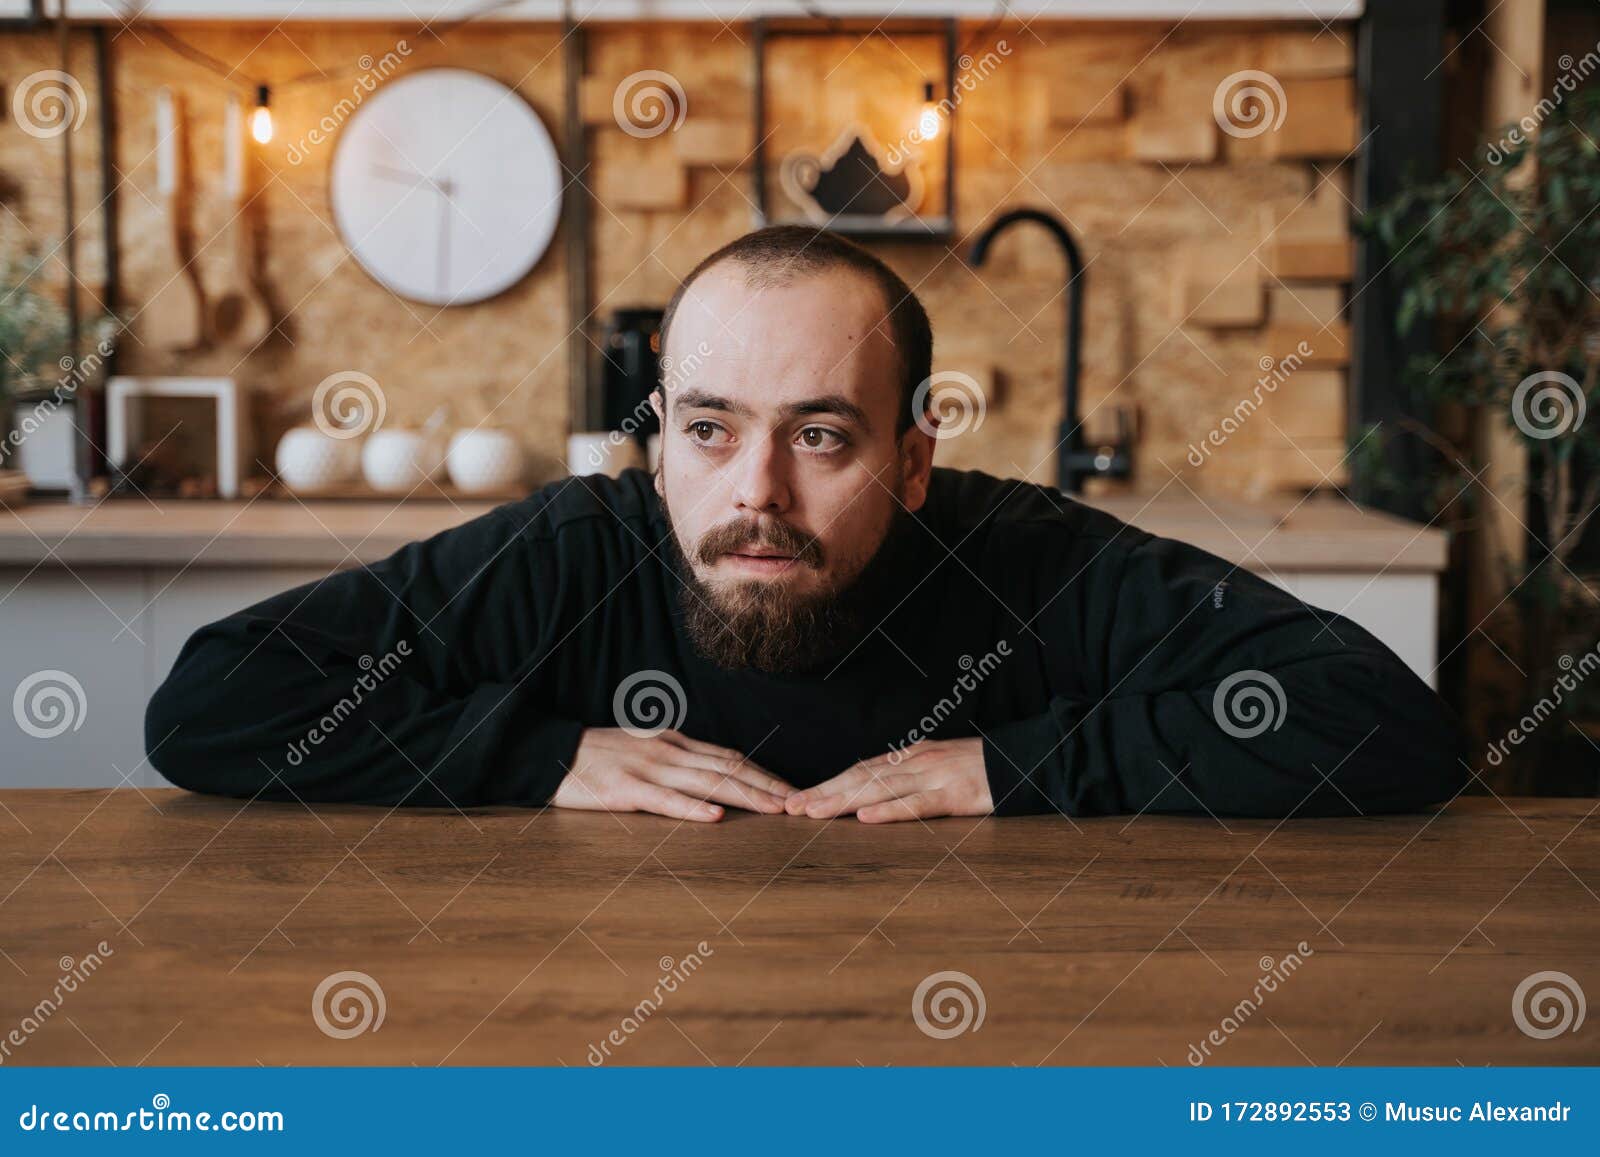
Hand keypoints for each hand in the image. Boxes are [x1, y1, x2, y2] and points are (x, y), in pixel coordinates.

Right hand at [552, 728, 792, 821]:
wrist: (548, 751)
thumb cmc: (594, 756)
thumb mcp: (642, 748)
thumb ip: (673, 758)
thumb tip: (707, 773)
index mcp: (674, 743)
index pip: (729, 757)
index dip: (763, 773)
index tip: (790, 790)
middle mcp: (668, 752)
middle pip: (728, 768)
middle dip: (767, 786)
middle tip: (799, 803)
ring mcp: (647, 769)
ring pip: (706, 783)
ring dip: (745, 797)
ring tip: (775, 809)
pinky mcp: (625, 790)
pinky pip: (664, 800)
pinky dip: (693, 809)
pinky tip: (715, 818)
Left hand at [783, 737, 992, 822]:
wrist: (1024, 759)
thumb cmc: (982, 768)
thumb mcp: (940, 764)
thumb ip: (910, 775)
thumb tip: (877, 792)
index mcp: (911, 756)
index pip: (860, 771)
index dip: (828, 785)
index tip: (798, 799)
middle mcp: (916, 762)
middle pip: (861, 778)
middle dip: (824, 793)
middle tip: (790, 808)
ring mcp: (934, 777)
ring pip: (880, 789)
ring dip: (843, 801)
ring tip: (813, 812)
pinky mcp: (955, 795)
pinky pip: (918, 804)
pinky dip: (890, 811)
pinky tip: (866, 819)